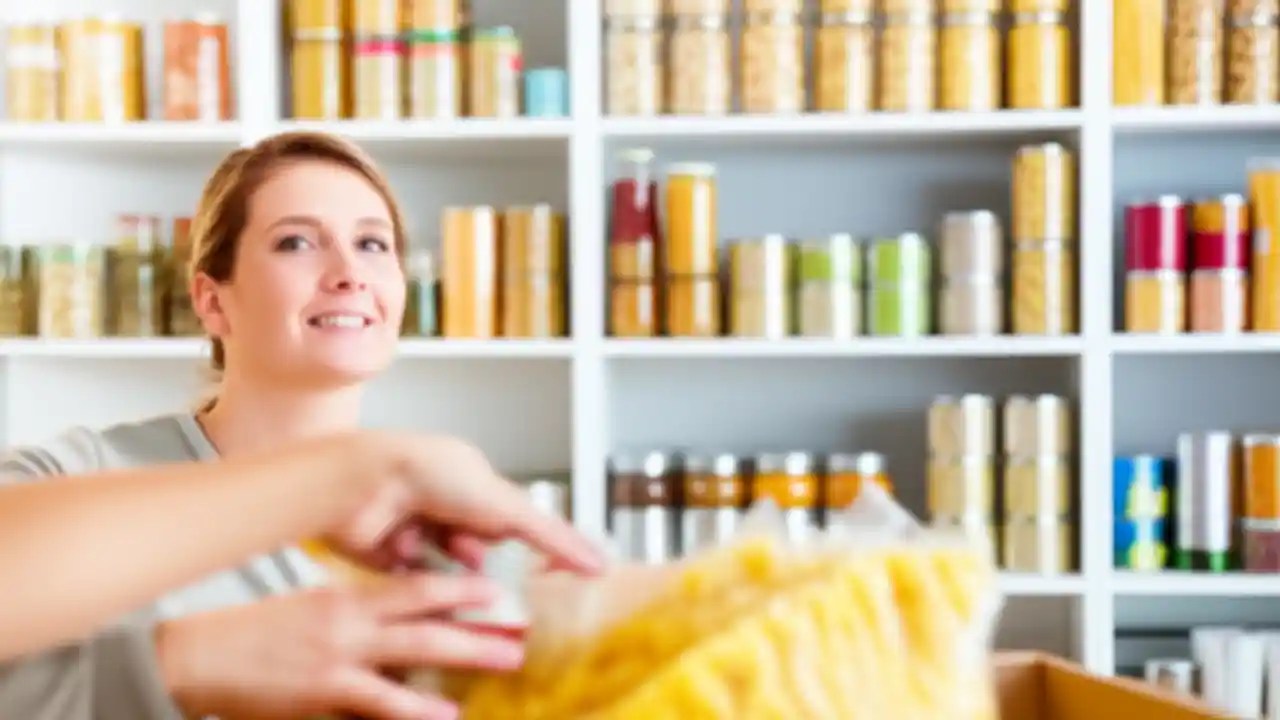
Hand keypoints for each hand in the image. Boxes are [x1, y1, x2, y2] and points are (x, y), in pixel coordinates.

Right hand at [156, 572, 517, 719]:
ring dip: (464, 657)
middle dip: (477, 627)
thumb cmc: (255, 632)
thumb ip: (358, 614)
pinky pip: (381, 703)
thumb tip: (399, 620)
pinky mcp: (325, 693)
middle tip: (517, 633)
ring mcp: (340, 659)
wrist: (200, 654)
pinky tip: (445, 714)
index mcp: (346, 598)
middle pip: (428, 620)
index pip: (415, 587)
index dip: (458, 587)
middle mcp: (350, 623)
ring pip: (416, 654)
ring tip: (503, 661)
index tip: (493, 590)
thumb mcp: (312, 609)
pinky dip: (417, 709)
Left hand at [325, 433, 601, 576]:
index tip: (548, 575)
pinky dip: (421, 584)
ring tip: (454, 573)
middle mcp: (441, 504)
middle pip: (477, 550)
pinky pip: (414, 582)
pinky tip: (422, 578)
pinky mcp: (386, 557)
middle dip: (483, 563)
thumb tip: (598, 562)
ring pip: (447, 570)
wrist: (368, 484)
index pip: (511, 520)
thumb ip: (552, 537)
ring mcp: (414, 530)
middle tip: (491, 575)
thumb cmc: (433, 475)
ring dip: (452, 576)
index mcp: (472, 480)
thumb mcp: (506, 505)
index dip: (528, 546)